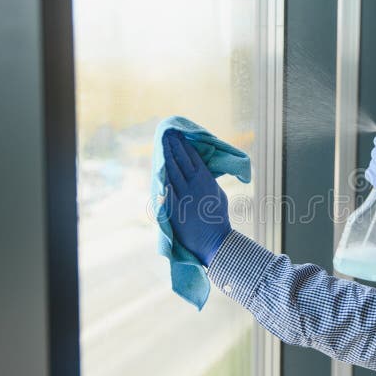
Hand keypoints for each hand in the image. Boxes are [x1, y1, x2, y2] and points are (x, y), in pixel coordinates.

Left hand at [163, 129, 230, 265]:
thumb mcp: (218, 194)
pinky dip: (162, 176)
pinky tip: (157, 167)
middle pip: (181, 161)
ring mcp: (183, 196)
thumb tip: (202, 171)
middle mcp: (194, 185)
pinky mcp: (174, 208)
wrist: (213, 241)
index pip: (194, 159)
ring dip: (167, 157)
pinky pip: (166, 188)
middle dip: (174, 147)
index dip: (185, 147)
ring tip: (163, 145)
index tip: (180, 136)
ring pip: (172, 171)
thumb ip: (208, 181)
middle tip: (168, 134)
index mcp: (207, 181)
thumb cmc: (218, 218)